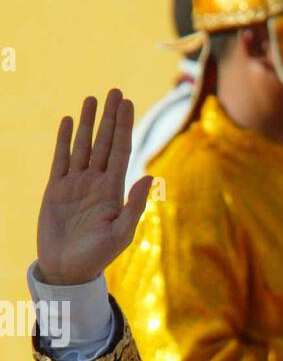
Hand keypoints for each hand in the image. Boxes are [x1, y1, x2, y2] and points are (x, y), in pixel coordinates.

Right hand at [37, 89, 151, 284]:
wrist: (68, 269)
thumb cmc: (98, 256)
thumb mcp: (121, 233)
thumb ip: (135, 205)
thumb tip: (150, 176)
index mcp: (114, 190)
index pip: (121, 150)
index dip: (124, 126)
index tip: (127, 103)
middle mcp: (97, 182)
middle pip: (105, 142)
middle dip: (110, 117)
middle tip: (115, 91)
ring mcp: (76, 184)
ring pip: (83, 145)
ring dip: (87, 122)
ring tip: (91, 99)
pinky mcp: (55, 188)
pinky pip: (61, 158)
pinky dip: (64, 140)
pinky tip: (67, 121)